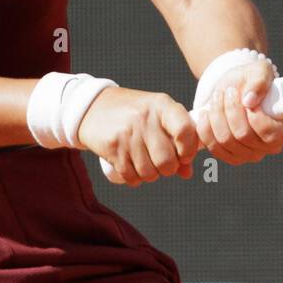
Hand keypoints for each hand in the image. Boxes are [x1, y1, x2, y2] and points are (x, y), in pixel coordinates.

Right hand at [77, 86, 200, 186]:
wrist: (93, 107)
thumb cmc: (134, 113)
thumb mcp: (158, 116)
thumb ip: (177, 140)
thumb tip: (187, 172)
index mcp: (162, 105)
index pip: (185, 131)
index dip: (189, 150)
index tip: (185, 156)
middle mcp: (145, 118)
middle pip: (167, 161)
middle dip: (168, 169)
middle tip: (161, 161)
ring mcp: (128, 133)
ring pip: (149, 173)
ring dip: (150, 174)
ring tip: (145, 161)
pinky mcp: (113, 148)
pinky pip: (132, 177)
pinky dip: (135, 178)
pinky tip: (132, 165)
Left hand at [195, 60, 282, 165]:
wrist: (234, 88)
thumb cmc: (252, 80)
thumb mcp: (260, 71)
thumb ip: (260, 81)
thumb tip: (249, 100)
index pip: (269, 132)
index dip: (253, 115)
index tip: (244, 96)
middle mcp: (272, 146)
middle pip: (243, 136)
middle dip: (230, 110)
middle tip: (227, 91)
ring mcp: (251, 154)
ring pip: (225, 140)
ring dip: (216, 115)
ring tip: (217, 97)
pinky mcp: (232, 156)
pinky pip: (213, 147)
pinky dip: (205, 128)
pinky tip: (206, 113)